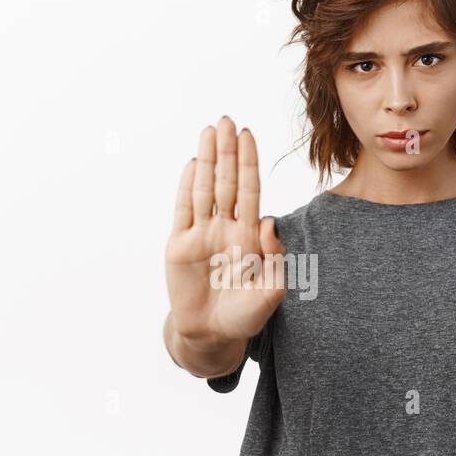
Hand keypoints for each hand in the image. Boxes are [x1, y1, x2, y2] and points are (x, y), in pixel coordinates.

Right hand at [165, 116, 286, 345]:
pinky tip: (190, 163)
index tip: (249, 135)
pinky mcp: (179, 245)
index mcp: (249, 236)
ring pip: (204, 188)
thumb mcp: (271, 293)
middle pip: (226, 181)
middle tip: (227, 120)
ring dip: (206, 159)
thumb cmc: (244, 317)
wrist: (211, 335)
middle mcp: (225, 228)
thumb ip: (276, 261)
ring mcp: (201, 234)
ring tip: (208, 130)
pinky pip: (183, 210)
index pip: (249, 190)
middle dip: (227, 151)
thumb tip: (271, 221)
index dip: (248, 163)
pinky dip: (186, 186)